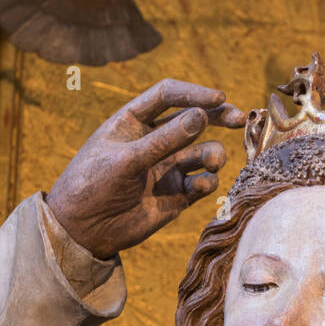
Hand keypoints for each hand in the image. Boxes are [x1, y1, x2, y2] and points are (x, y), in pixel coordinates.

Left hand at [46, 78, 246, 259]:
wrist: (84, 231)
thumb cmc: (93, 187)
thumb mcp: (126, 160)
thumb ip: (164, 140)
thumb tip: (202, 116)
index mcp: (134, 121)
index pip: (168, 96)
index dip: (194, 94)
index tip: (218, 99)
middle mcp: (154, 141)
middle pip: (194, 120)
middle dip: (218, 118)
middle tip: (240, 120)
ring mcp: (167, 167)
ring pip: (202, 152)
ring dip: (212, 154)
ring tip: (213, 162)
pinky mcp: (177, 194)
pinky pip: (201, 182)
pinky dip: (207, 182)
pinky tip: (201, 185)